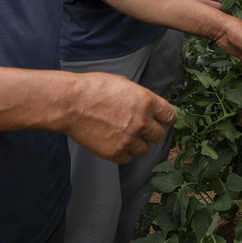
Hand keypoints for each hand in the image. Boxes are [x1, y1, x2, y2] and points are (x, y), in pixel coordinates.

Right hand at [63, 72, 177, 163]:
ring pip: (144, 150)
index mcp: (147, 102)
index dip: (167, 119)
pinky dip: (122, 152)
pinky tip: (113, 141)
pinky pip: (128, 158)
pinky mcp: (114, 152)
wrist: (70, 103)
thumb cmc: (94, 88)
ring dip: (136, 143)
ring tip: (122, 133)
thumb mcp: (124, 84)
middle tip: (138, 127)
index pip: (170, 116)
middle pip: (159, 136)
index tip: (163, 121)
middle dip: (151, 132)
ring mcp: (128, 139)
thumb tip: (150, 108)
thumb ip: (140, 98)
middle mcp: (141, 122)